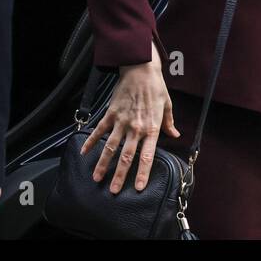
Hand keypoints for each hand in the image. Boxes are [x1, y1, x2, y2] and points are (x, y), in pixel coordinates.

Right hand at [80, 41, 178, 193]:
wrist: (140, 68)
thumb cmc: (155, 87)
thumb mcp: (167, 105)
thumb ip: (169, 123)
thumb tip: (175, 134)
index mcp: (151, 128)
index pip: (147, 157)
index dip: (143, 174)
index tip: (138, 188)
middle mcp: (135, 128)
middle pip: (126, 157)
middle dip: (120, 176)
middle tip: (114, 191)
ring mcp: (121, 121)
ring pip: (110, 147)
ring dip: (103, 164)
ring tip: (97, 178)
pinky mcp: (111, 113)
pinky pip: (99, 130)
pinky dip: (91, 141)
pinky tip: (84, 152)